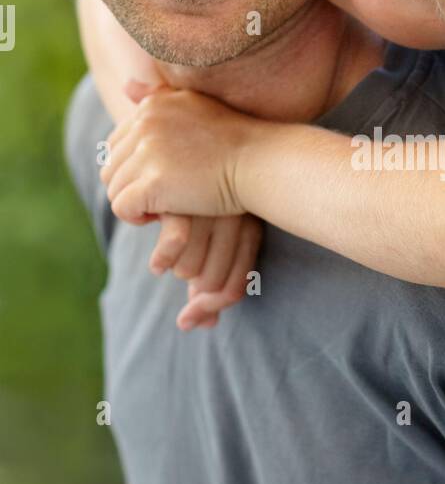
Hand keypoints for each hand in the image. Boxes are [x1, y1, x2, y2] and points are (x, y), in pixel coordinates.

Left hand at [100, 79, 255, 222]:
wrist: (261, 162)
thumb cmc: (236, 139)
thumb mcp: (195, 106)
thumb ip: (158, 97)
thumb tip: (126, 84)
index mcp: (152, 106)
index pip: (117, 143)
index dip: (135, 166)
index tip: (165, 176)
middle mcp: (145, 124)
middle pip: (111, 165)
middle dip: (132, 185)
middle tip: (164, 195)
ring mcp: (147, 153)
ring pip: (114, 187)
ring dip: (134, 202)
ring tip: (165, 205)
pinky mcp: (153, 183)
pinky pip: (121, 206)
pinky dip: (136, 217)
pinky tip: (162, 215)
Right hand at [149, 212, 263, 331]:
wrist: (171, 158)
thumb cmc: (192, 213)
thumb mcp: (205, 247)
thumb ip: (207, 285)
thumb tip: (208, 324)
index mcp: (249, 231)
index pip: (234, 287)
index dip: (211, 308)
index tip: (188, 320)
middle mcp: (236, 221)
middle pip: (211, 284)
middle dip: (193, 287)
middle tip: (184, 271)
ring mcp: (211, 210)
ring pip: (188, 270)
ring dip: (174, 268)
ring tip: (174, 249)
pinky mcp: (183, 203)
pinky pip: (174, 245)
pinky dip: (160, 261)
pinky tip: (156, 263)